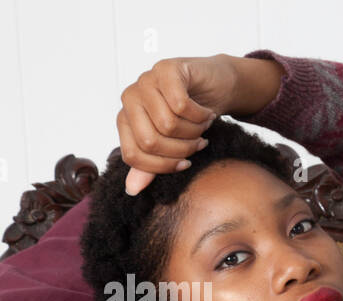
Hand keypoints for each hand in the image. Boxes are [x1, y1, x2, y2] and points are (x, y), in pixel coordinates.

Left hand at [116, 54, 279, 195]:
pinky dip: (200, 115)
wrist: (216, 85)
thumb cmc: (192, 114)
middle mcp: (130, 99)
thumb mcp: (172, 145)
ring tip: (201, 125)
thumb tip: (132, 189)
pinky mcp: (166, 69)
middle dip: (181, 149)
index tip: (184, 163)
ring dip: (194, 130)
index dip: (162, 166)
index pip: (133, 155)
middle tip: (197, 141)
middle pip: (150, 141)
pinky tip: (205, 112)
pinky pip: (180, 104)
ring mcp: (146, 81)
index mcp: (126, 119)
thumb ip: (151, 165)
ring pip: (168, 124)